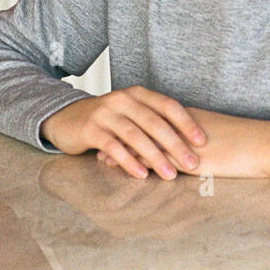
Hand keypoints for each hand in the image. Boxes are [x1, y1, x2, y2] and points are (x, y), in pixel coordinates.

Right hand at [45, 86, 206, 179]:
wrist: (67, 118)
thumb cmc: (108, 120)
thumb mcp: (131, 114)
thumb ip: (153, 122)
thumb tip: (188, 144)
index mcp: (138, 94)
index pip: (167, 106)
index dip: (186, 123)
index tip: (202, 141)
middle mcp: (123, 99)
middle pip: (154, 122)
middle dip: (175, 144)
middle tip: (193, 163)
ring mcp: (106, 113)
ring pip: (135, 135)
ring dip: (155, 156)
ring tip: (170, 174)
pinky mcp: (90, 129)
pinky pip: (113, 146)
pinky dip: (129, 161)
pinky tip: (141, 174)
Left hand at [96, 105, 269, 179]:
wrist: (263, 144)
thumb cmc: (248, 144)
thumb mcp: (219, 138)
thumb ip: (200, 141)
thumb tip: (192, 151)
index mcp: (189, 119)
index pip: (154, 120)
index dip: (135, 125)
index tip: (119, 129)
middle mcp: (181, 128)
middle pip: (143, 130)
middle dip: (122, 137)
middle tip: (101, 141)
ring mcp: (183, 144)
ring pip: (145, 146)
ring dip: (123, 153)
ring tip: (103, 158)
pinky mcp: (188, 160)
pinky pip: (156, 162)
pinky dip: (136, 166)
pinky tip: (122, 174)